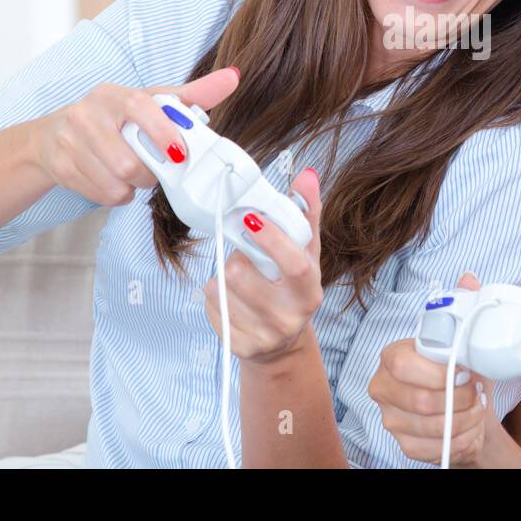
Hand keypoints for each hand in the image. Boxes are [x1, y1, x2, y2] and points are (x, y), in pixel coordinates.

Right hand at [31, 67, 240, 205]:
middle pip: (129, 162)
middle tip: (153, 169)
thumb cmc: (112, 119)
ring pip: (116, 183)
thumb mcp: (148, 102)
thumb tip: (232, 77)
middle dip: (149, 174)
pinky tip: (112, 180)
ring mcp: (69, 142)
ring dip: (132, 187)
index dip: (162, 132)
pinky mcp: (61, 168)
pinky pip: (102, 195)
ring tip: (131, 174)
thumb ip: (191, 95)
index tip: (179, 153)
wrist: (52, 136)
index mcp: (114, 95)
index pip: (140, 108)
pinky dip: (115, 195)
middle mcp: (87, 114)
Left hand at [203, 166, 323, 363]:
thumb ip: (305, 212)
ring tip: (241, 279)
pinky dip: (215, 295)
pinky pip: (210, 305)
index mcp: (310, 291)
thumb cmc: (292, 287)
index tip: (251, 218)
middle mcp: (289, 317)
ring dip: (223, 275)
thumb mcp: (305, 252)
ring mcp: (263, 335)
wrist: (281, 343)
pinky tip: (232, 298)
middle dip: (237, 258)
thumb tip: (307, 176)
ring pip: (221, 287)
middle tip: (246, 257)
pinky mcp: (238, 345)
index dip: (270, 239)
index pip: (293, 264)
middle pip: (242, 274)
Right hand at [367, 272, 493, 466]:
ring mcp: (392, 419)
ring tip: (477, 410)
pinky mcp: (404, 445)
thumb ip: (465, 308)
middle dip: (460, 399)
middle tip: (478, 394)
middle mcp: (384, 387)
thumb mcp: (467, 342)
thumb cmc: (464, 375)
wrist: (470, 413)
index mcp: (393, 356)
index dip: (441, 372)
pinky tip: (468, 428)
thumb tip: (469, 279)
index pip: (404, 365)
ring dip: (465, 420)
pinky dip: (461, 440)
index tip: (468, 372)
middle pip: (422, 400)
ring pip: (432, 427)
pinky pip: (434, 449)